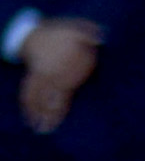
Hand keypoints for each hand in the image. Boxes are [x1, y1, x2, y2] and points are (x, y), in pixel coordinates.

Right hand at [16, 18, 98, 134]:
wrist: (35, 33)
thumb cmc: (62, 35)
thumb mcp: (77, 30)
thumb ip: (89, 35)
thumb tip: (101, 37)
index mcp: (61, 64)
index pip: (60, 86)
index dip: (57, 101)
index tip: (55, 114)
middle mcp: (48, 73)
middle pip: (45, 96)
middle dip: (45, 113)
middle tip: (45, 130)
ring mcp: (38, 76)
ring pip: (34, 96)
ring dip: (35, 113)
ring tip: (37, 129)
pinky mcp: (32, 79)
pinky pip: (27, 93)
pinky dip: (27, 106)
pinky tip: (29, 118)